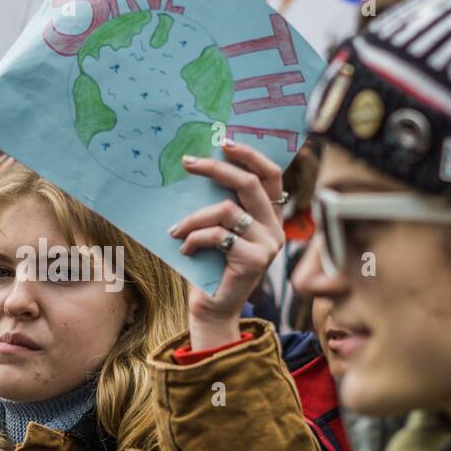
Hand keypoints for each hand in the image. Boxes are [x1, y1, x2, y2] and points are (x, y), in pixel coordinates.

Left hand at [168, 141, 286, 350]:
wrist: (210, 309)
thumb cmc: (208, 267)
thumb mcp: (216, 229)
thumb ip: (218, 204)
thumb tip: (196, 166)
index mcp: (269, 217)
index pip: (271, 176)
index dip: (250, 155)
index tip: (222, 141)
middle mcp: (275, 229)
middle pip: (250, 184)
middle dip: (216, 169)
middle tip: (188, 163)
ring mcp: (268, 245)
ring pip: (228, 211)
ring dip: (194, 217)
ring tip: (175, 230)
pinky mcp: (255, 261)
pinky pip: (219, 235)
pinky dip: (194, 239)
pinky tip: (184, 250)